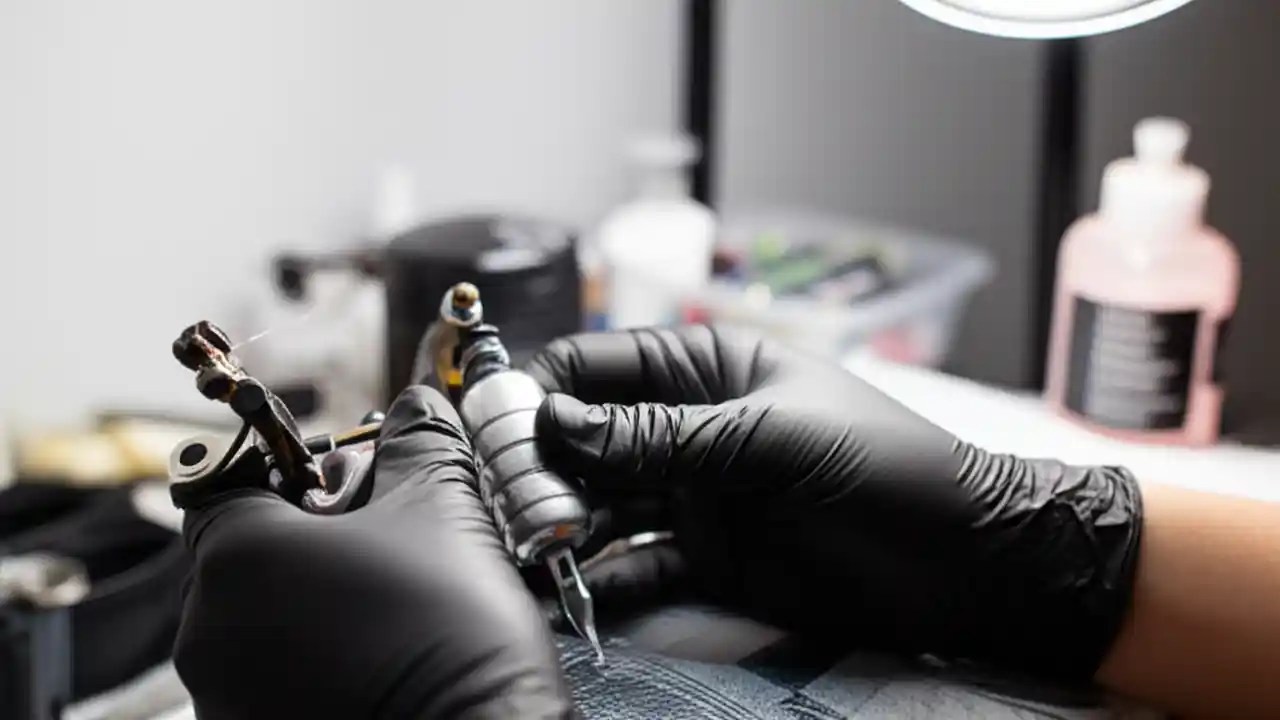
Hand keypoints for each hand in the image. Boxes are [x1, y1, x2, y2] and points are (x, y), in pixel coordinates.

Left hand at [174, 386, 572, 718]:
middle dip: (301, 540)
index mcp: (237, 555)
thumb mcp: (444, 510)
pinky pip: (267, 681)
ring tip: (381, 608)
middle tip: (375, 543)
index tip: (330, 482)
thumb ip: (417, 442)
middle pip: (239, 557)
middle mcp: (207, 632)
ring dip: (302, 604)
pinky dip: (307, 663)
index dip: (281, 475)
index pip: (222, 485)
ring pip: (253, 624)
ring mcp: (224, 698)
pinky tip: (372, 660)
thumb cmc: (453, 634)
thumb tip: (416, 407)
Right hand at [527, 326, 1141, 679]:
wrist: (965, 561)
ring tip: (520, 552)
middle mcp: (685, 430)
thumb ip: (663, 436)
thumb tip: (557, 424)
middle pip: (585, 440)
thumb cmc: (886, 469)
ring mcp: (692, 497)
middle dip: (539, 467)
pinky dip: (598, 583)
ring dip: (559, 526)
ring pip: (601, 506)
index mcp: (706, 370)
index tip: (494, 425)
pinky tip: (559, 597)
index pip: (598, 364)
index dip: (542, 388)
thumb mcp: (773, 438)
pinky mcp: (706, 561)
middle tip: (504, 504)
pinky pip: (636, 569)